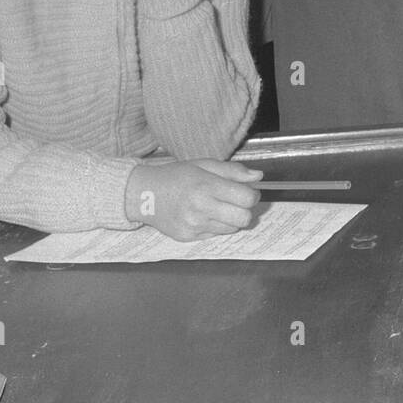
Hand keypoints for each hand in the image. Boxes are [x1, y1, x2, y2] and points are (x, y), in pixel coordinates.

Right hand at [125, 159, 262, 240]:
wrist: (144, 194)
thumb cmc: (176, 176)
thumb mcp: (203, 165)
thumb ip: (232, 170)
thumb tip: (258, 177)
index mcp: (206, 186)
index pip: (246, 198)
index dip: (253, 195)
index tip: (248, 191)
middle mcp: (201, 207)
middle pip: (244, 218)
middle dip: (246, 210)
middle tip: (238, 202)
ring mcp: (194, 225)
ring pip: (231, 228)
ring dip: (231, 219)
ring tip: (218, 207)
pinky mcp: (188, 237)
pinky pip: (215, 235)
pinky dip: (216, 225)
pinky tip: (204, 215)